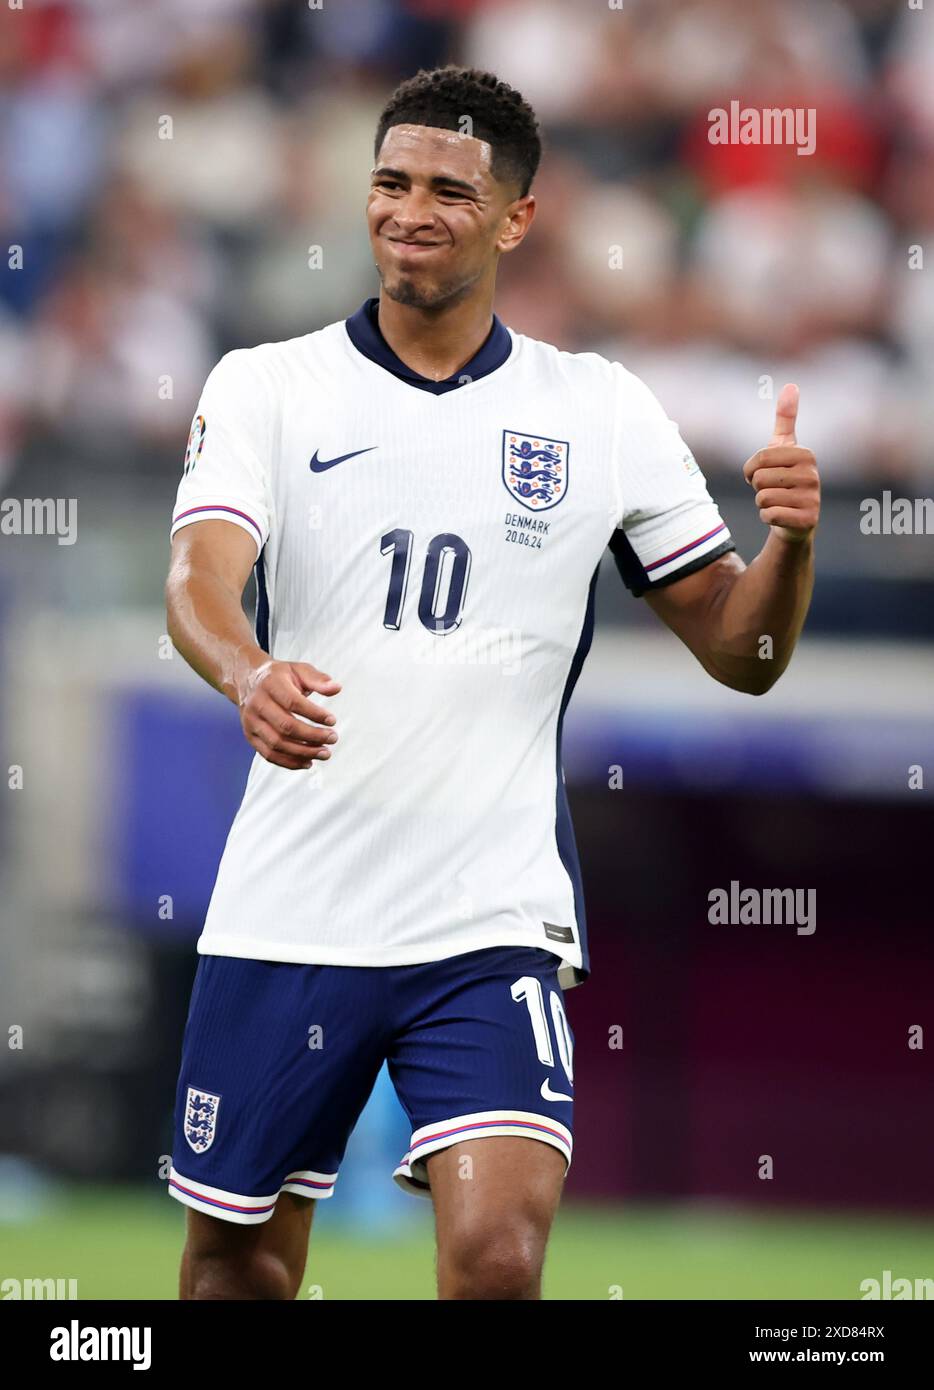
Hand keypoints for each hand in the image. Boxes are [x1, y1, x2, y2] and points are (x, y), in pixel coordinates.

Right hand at [236, 658, 340, 769]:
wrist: (247, 681)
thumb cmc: (278, 677)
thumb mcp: (298, 670)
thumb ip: (318, 679)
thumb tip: (336, 688)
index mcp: (271, 685)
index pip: (293, 702)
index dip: (314, 714)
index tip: (332, 721)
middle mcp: (257, 704)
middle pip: (285, 726)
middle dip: (312, 736)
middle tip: (332, 738)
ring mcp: (251, 722)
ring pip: (277, 744)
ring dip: (303, 752)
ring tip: (324, 753)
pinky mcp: (250, 736)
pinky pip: (269, 755)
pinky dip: (289, 762)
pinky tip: (308, 761)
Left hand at [743, 384, 819, 543]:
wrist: (795, 518)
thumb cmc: (786, 478)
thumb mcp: (785, 447)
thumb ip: (786, 418)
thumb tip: (791, 385)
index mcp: (806, 454)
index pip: (760, 459)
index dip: (752, 470)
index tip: (763, 473)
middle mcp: (813, 475)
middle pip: (760, 479)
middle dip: (758, 487)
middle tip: (773, 490)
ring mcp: (813, 498)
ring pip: (763, 498)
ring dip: (763, 503)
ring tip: (778, 502)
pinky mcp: (808, 520)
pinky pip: (769, 515)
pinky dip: (767, 517)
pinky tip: (780, 516)